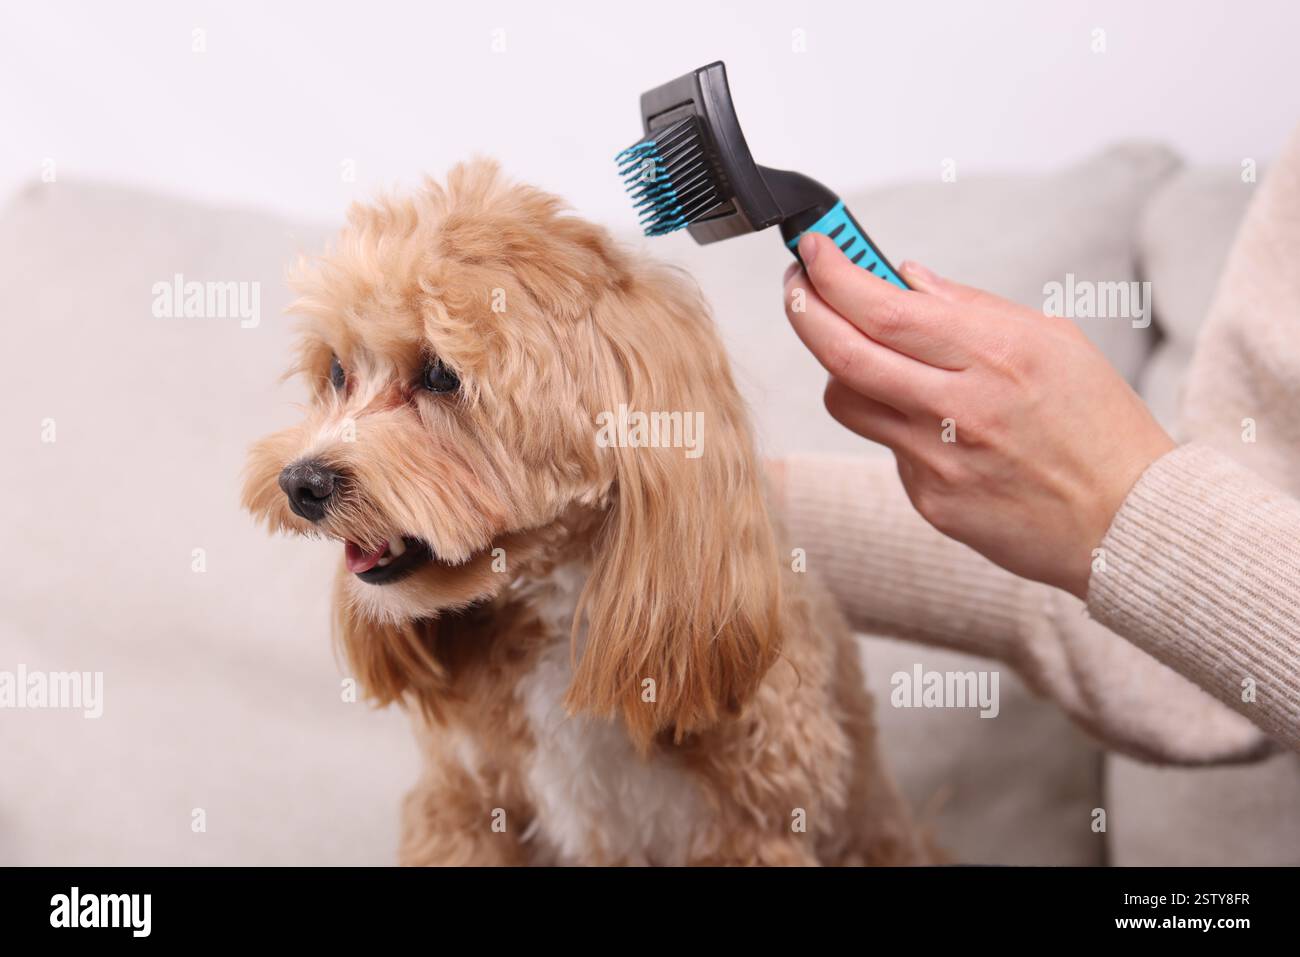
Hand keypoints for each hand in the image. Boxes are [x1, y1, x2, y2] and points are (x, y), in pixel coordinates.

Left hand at [782, 232, 1174, 599]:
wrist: (1128, 521)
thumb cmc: (1097, 424)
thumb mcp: (1054, 341)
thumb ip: (972, 307)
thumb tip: (905, 277)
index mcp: (997, 353)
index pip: (885, 308)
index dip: (833, 275)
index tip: (812, 251)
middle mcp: (962, 406)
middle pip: (843, 353)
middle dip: (804, 310)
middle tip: (796, 287)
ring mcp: (940, 460)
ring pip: (847, 402)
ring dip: (841, 370)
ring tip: (868, 355)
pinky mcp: (930, 501)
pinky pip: (885, 448)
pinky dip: (894, 424)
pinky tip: (935, 426)